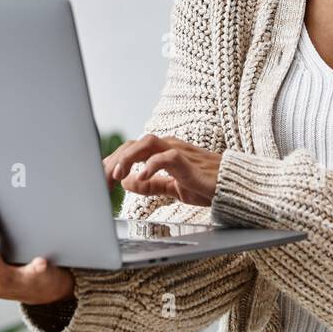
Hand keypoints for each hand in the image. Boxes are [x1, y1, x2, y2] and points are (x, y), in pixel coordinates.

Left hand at [105, 135, 221, 207]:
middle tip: (100, 180)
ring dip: (128, 158)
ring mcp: (178, 151)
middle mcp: (168, 147)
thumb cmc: (206, 184)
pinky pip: (167, 157)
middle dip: (114, 161)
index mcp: (162, 152)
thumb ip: (151, 184)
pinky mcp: (189, 161)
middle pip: (133, 144)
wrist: (234, 186)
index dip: (112, 163)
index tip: (98, 180)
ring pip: (147, 144)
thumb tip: (127, 183)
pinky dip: (151, 165)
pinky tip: (140, 176)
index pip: (130, 151)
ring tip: (116, 175)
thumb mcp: (172, 187)